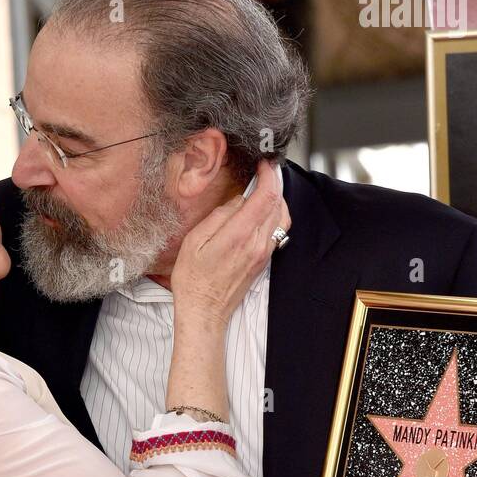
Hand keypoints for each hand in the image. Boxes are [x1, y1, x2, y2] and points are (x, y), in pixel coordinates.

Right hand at [170, 159, 289, 327]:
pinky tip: (261, 212)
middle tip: (263, 171)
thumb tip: (237, 201)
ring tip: (262, 190)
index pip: (266, 196)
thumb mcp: (195, 241)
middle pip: (278, 203)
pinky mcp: (263, 261)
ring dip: (276, 199)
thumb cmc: (193, 279)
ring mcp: (263, 253)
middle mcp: (257, 244)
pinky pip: (277, 231)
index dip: (268, 175)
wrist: (204, 311)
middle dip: (273, 182)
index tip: (263, 164)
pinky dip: (274, 215)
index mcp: (239, 235)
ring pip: (282, 217)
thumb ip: (219, 216)